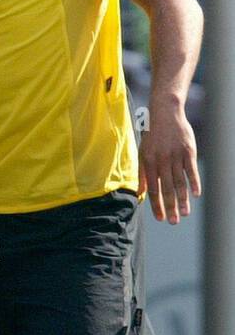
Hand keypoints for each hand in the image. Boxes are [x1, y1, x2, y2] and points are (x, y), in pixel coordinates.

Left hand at [138, 99, 200, 223]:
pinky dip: (194, 183)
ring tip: (185, 213)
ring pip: (180, 182)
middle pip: (167, 188)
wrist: (165, 112)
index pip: (152, 188)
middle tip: (173, 222)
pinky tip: (195, 195)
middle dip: (170, 207)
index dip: (156, 205)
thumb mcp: (142, 152)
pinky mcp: (188, 151)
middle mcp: (162, 160)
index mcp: (149, 162)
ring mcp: (176, 155)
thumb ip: (141, 174)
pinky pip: (191, 170)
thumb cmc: (152, 135)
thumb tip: (139, 193)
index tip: (160, 218)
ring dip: (182, 199)